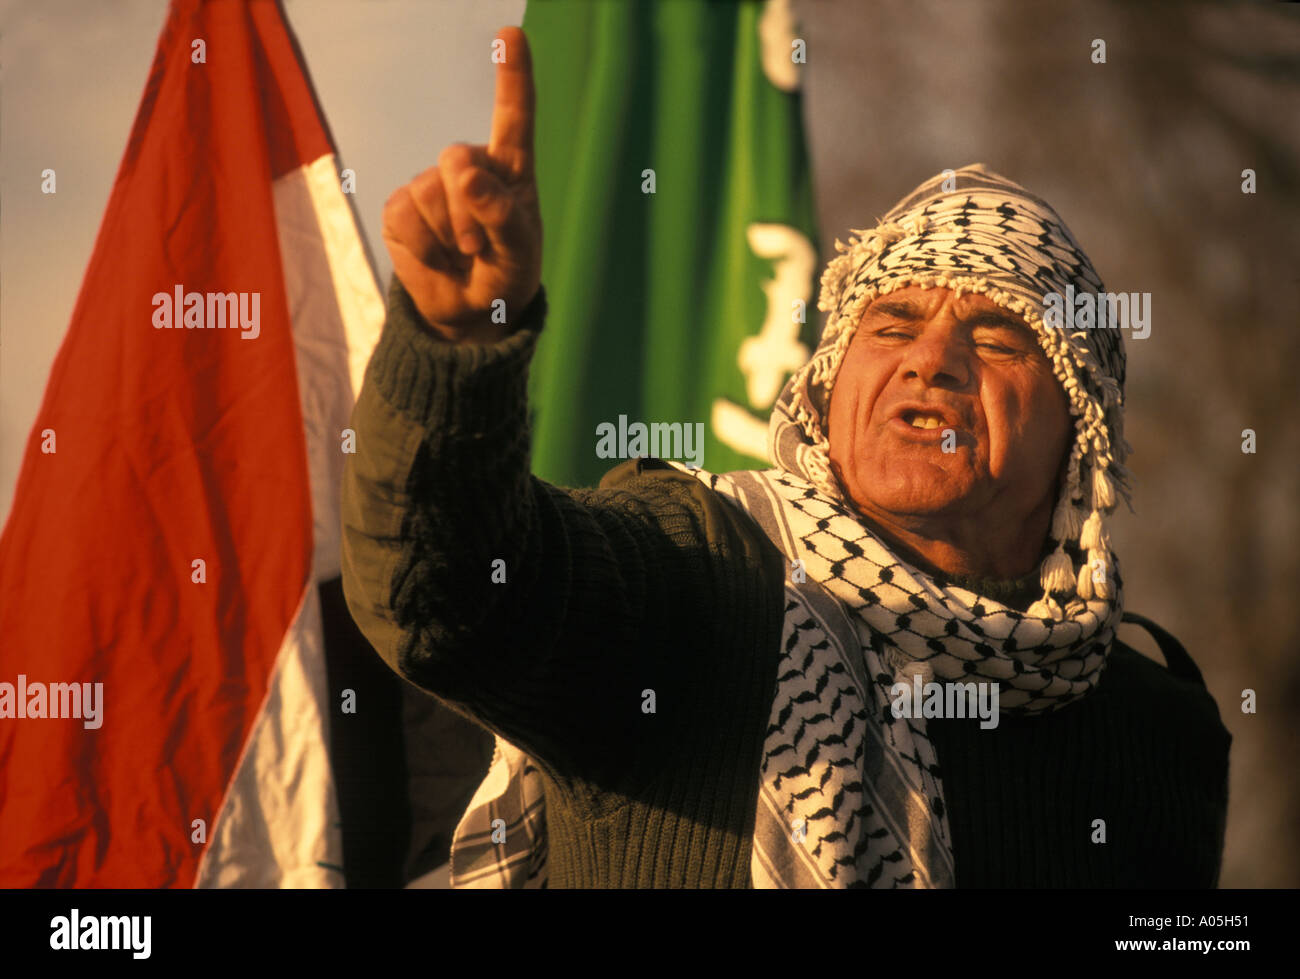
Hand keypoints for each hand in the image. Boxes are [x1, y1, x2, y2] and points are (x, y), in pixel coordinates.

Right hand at [381, 26, 541, 342]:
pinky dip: (424, 247)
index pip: (514, 117)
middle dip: (468, 210)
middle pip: (457, 160)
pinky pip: (404, 216)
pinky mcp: (400, 208)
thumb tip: (464, 173)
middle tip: (480, 247)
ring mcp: (430, 185)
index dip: (512, 76)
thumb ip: (502, 213)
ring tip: (463, 255)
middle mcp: (468, 167)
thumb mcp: (518, 252)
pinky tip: (438, 257)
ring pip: (428, 191)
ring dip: (448, 235)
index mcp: (510, 169)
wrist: (469, 311)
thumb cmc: (506, 274)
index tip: (510, 37)